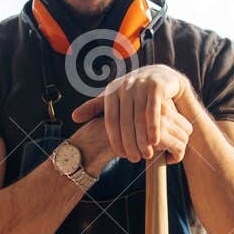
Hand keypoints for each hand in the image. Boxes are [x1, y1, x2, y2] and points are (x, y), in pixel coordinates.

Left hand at [72, 63, 192, 163]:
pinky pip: (153, 110)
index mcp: (112, 91)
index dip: (115, 139)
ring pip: (139, 117)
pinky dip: (153, 127)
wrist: (160, 74)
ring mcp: (141, 85)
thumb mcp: (113, 97)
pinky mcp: (156, 86)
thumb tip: (73, 117)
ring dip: (142, 139)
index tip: (120, 154)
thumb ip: (94, 107)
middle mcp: (125, 86)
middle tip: (134, 159)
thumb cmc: (133, 91)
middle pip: (125, 121)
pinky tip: (155, 141)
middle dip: (129, 143)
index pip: (110, 120)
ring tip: (146, 154)